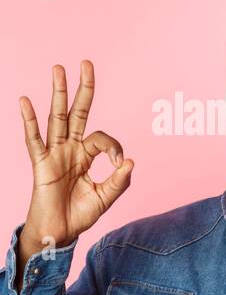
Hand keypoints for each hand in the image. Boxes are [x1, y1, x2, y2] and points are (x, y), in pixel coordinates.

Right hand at [17, 60, 132, 264]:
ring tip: (59, 68)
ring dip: (58, 93)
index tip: (120, 162)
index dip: (114, 147)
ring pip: (57, 118)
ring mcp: (54, 154)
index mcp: (86, 155)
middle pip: (77, 112)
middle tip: (86, 63)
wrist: (61, 232)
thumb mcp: (106, 197)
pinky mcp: (40, 163)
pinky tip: (26, 101)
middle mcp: (70, 149)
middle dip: (82, 89)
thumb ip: (119, 180)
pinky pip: (34, 140)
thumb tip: (131, 161)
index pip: (103, 138)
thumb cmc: (81, 213)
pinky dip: (30, 121)